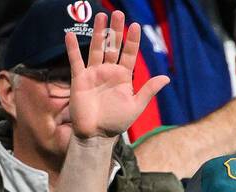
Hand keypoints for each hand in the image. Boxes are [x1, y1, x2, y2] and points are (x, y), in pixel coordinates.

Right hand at [67, 10, 169, 140]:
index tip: (136, 26)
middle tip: (118, 13)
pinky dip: (72, 48)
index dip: (132, 41)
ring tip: (101, 16)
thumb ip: (148, 90)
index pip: (129, 54)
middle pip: (113, 46)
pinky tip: (69, 35)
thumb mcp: (136, 106)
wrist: (97, 134)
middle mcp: (109, 71)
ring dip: (99, 33)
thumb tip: (166, 78)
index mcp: (123, 77)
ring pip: (96, 48)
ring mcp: (94, 73)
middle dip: (116, 30)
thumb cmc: (117, 121)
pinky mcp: (80, 78)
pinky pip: (76, 61)